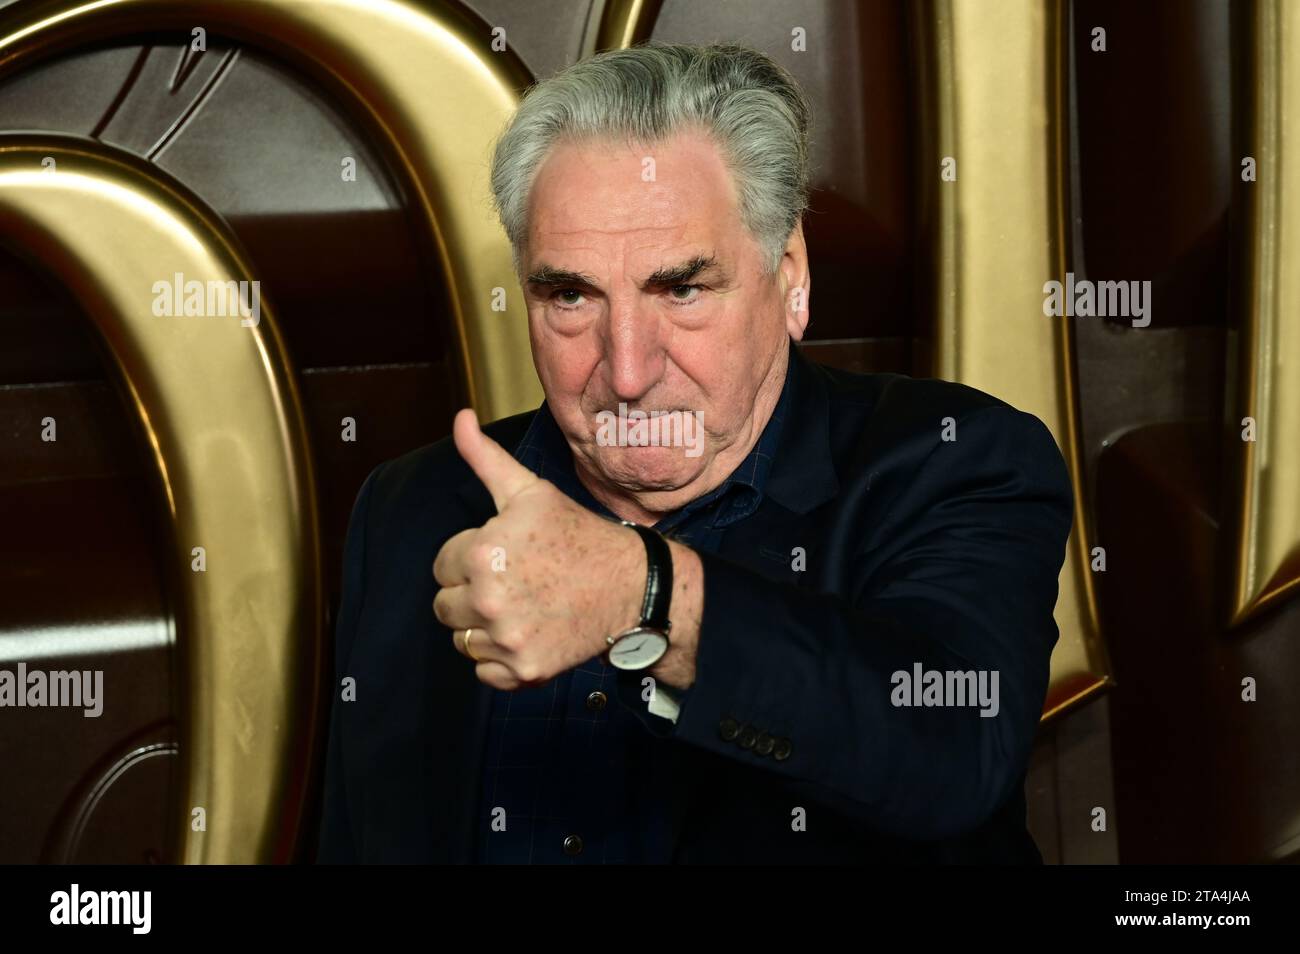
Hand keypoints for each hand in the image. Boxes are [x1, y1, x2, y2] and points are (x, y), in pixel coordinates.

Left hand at [432, 409, 645, 689]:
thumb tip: (459, 416)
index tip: (507, 556)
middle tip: (516, 582)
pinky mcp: (523, 671)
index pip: (442, 565)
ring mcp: (506, 638)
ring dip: (484, 626)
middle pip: (445, 606)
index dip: (472, 558)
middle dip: (471, 593)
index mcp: (482, 553)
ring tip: (524, 606)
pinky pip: (484, 670)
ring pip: (462, 639)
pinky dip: (502, 658)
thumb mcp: (530, 492)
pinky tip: (531, 633)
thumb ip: (485, 458)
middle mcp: (489, 599)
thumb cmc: (577, 535)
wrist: (631, 586)